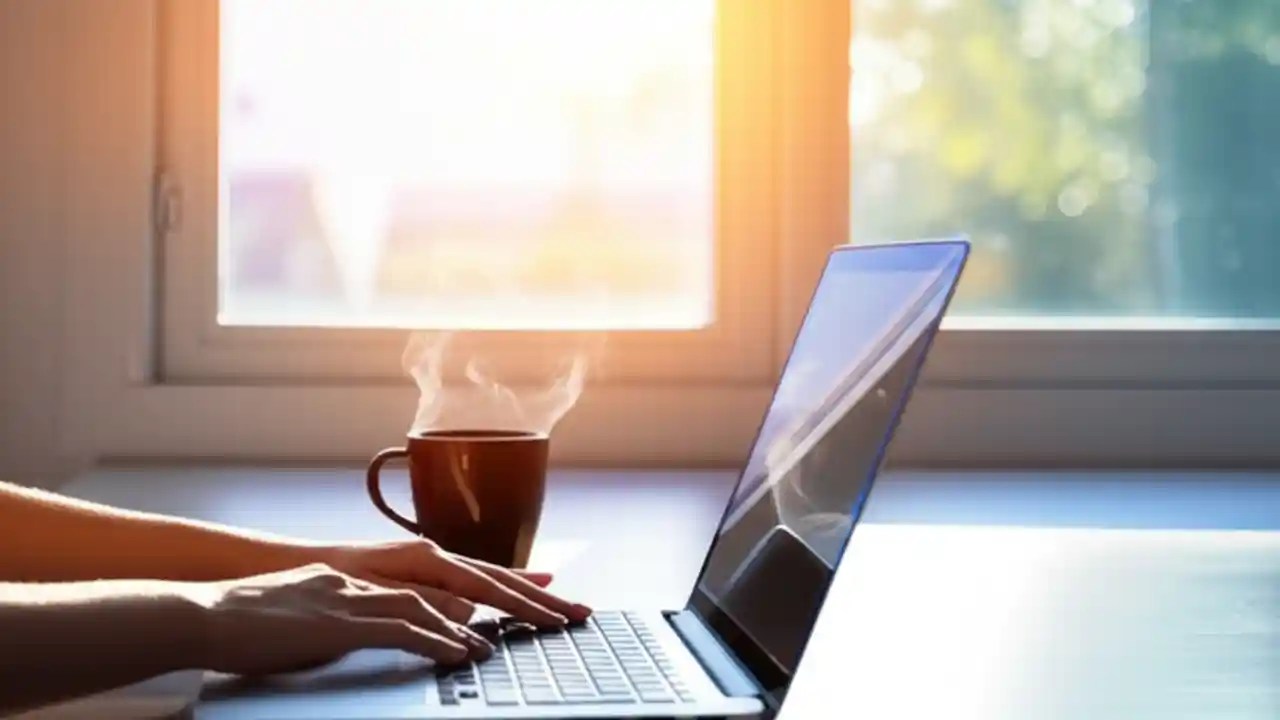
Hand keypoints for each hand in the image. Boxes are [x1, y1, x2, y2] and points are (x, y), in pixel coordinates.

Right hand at [192, 563, 494, 675]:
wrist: (205, 614)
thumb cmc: (244, 622)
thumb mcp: (306, 616)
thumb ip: (343, 619)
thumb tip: (369, 632)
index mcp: (352, 578)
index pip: (425, 578)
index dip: (470, 584)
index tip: (512, 589)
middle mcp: (359, 580)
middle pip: (439, 584)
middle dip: (488, 597)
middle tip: (530, 608)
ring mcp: (350, 596)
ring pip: (426, 605)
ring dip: (464, 627)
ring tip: (492, 648)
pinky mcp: (339, 621)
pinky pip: (399, 629)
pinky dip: (433, 640)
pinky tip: (456, 654)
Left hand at [316, 539, 590, 625]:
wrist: (287, 568)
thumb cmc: (325, 582)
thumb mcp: (373, 596)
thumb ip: (423, 601)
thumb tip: (469, 610)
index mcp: (427, 561)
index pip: (492, 588)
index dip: (529, 606)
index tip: (560, 619)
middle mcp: (433, 556)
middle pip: (499, 579)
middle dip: (541, 596)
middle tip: (580, 611)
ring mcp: (428, 562)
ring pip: (488, 576)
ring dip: (526, 589)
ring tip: (557, 597)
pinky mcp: (419, 571)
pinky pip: (471, 578)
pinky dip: (500, 583)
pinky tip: (511, 585)